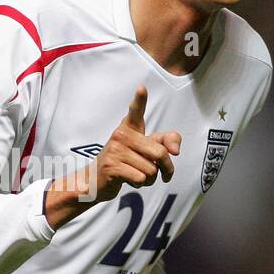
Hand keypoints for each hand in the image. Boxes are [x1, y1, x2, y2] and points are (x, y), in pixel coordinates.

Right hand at [45, 85, 181, 226]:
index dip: (139, 100)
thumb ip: (167, 142)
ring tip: (137, 175)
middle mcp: (121, 135)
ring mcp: (115, 150)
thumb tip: (175, 151)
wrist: (97, 180)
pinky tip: (129, 180)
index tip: (141, 88)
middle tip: (164, 174)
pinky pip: (140, 178)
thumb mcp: (147, 149)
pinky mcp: (112, 167)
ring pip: (151, 170)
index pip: (135, 111)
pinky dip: (140, 184)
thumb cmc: (126, 162)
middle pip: (160, 153)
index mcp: (129, 127)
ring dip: (150, 179)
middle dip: (166, 168)